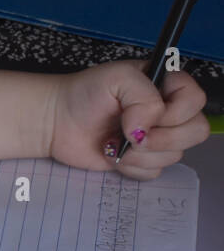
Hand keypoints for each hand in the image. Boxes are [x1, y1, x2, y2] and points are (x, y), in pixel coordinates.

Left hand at [46, 59, 210, 179]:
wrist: (55, 120)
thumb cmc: (83, 93)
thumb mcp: (116, 78)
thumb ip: (143, 98)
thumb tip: (146, 130)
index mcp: (165, 86)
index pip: (196, 100)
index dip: (177, 112)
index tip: (148, 114)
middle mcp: (166, 112)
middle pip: (196, 131)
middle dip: (163, 138)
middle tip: (129, 134)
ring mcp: (156, 137)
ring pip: (175, 155)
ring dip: (141, 153)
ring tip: (114, 140)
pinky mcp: (141, 160)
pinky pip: (154, 172)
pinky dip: (133, 167)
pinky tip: (112, 153)